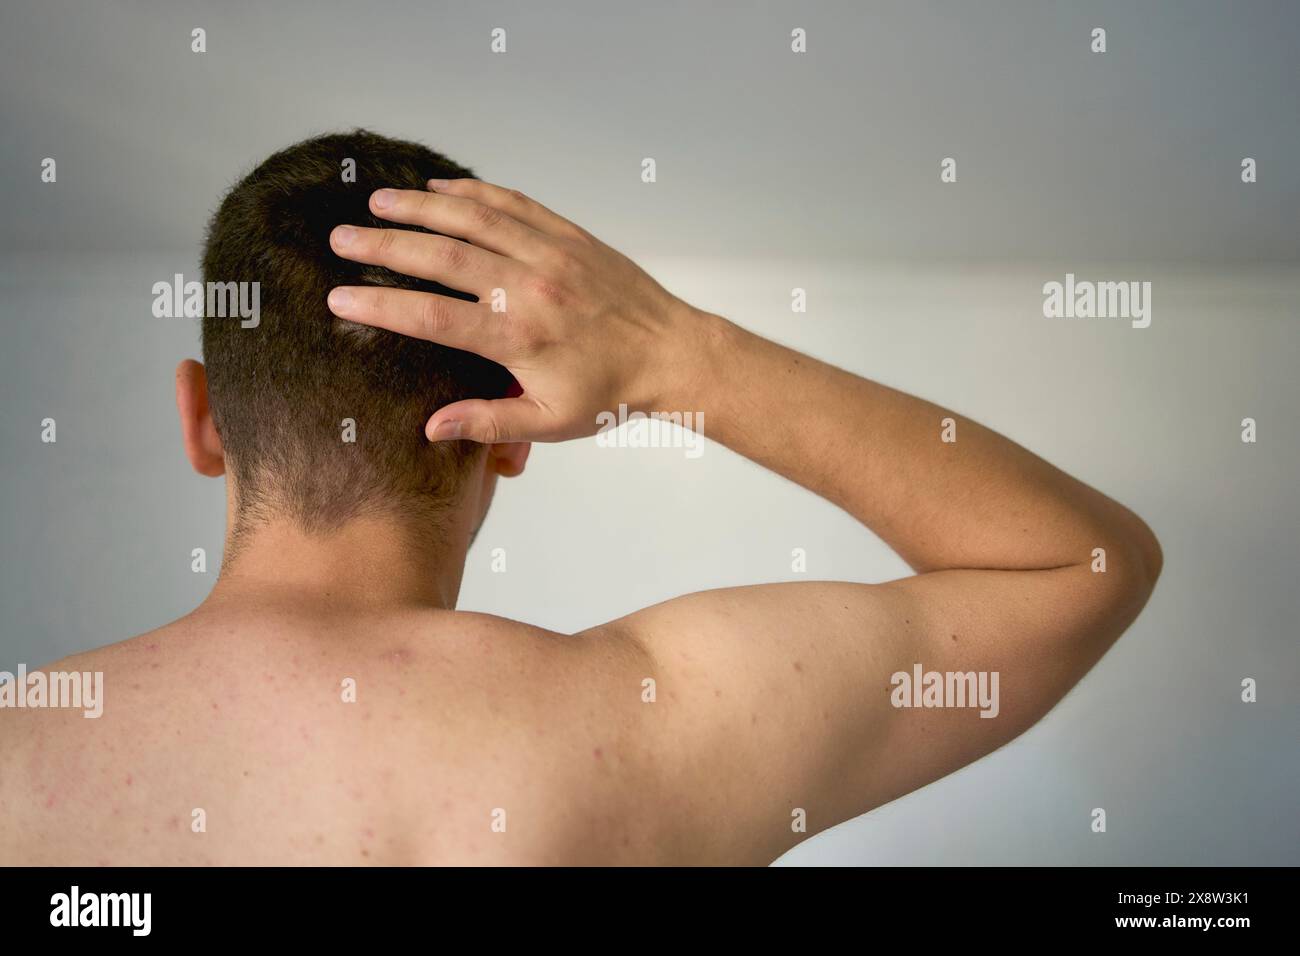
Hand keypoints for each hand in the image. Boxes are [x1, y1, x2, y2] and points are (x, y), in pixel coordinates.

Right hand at [326, 180, 715, 443]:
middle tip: (340, 238)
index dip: (381, 308)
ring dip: (420, 209)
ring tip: (376, 202)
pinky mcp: (569, 236)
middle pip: (442, 259)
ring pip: (474, 221)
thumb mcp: (551, 422)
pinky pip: (513, 205)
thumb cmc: (611, 393)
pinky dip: (474, 193)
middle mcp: (530, 289)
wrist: (673, 354)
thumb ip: (490, 423)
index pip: (433, 319)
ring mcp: (550, 256)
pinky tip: (441, 188)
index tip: (338, 300)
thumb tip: (431, 428)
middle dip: (385, 246)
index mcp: (519, 339)